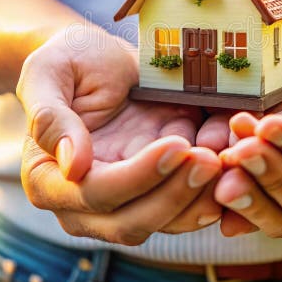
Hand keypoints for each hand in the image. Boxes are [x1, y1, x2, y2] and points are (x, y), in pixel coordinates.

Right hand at [17, 25, 221, 243]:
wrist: (99, 60)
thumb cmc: (69, 61)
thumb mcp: (49, 72)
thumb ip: (50, 116)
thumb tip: (71, 165)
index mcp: (48, 180)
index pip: (96, 194)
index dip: (138, 176)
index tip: (176, 146)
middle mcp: (84, 205)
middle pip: (134, 221)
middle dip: (177, 194)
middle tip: (211, 158)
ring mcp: (125, 202)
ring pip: (167, 221)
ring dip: (202, 196)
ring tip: (227, 158)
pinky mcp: (159, 190)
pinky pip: (189, 206)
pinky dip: (214, 190)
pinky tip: (233, 162)